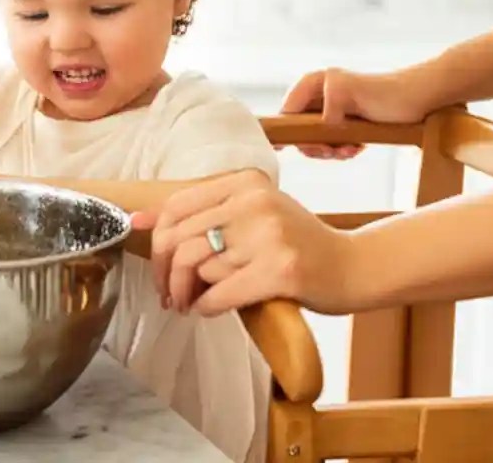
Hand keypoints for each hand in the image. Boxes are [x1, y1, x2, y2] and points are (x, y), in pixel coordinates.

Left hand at [134, 169, 360, 315]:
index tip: (157, 266)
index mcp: (246, 182)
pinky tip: (209, 309)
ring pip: (198, 269)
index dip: (156, 242)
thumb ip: (201, 213)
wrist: (353, 267)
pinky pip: (219, 294)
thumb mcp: (252, 213)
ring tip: (189, 304)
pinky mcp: (280, 272)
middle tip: (169, 295)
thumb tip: (138, 219)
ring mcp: (270, 236)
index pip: (176, 207)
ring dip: (185, 294)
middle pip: (180, 240)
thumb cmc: (296, 244)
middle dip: (164, 274)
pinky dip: (206, 307)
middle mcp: (256, 202)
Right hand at [279, 67, 428, 159]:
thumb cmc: (389, 93)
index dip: (286, 131)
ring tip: (351, 149)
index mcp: (313, 84)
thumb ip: (331, 103)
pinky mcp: (345, 124)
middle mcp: (319, 96)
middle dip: (315, 145)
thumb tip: (321, 124)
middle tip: (332, 150)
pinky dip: (342, 150)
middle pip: (299, 131)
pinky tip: (357, 147)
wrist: (420, 98)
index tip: (291, 147)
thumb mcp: (354, 92)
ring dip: (331, 151)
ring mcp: (331, 111)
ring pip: (316, 140)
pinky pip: (332, 144)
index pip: (286, 111)